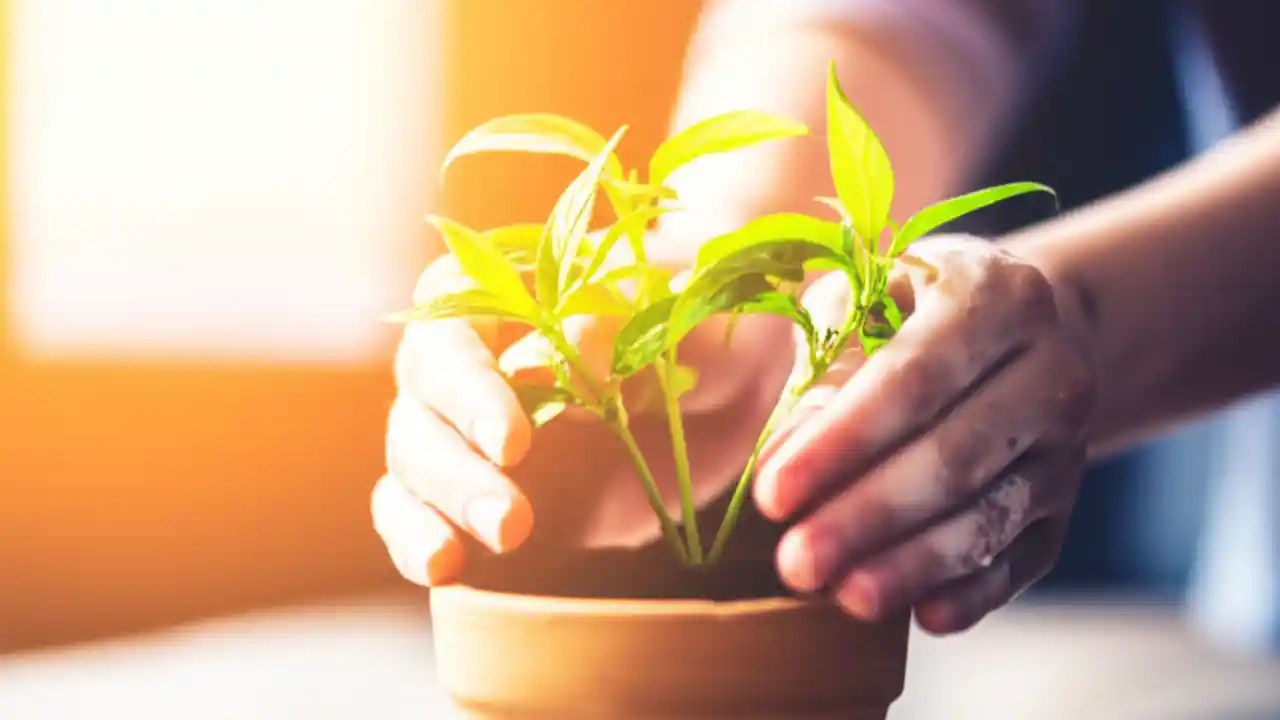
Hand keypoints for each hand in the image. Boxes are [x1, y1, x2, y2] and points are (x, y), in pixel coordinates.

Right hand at [373, 250, 792, 585]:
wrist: (728, 385)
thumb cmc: (695, 322)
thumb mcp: (675, 314)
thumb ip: (612, 327)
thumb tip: (538, 361)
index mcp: (498, 294)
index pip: (448, 329)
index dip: (466, 387)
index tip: (513, 441)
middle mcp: (467, 359)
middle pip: (420, 403)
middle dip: (454, 468)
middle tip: (511, 521)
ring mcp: (465, 430)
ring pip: (412, 461)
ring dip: (434, 510)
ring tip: (469, 553)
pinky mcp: (479, 492)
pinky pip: (423, 514)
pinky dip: (419, 540)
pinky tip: (442, 569)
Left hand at [754, 235, 1095, 633]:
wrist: (1018, 332)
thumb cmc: (909, 311)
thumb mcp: (861, 303)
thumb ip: (822, 371)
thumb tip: (779, 457)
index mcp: (996, 296)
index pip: (915, 379)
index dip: (841, 443)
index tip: (771, 493)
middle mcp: (1051, 368)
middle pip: (955, 457)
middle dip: (867, 516)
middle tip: (796, 562)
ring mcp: (1069, 443)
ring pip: (990, 516)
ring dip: (914, 564)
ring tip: (845, 597)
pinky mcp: (1067, 505)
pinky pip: (1025, 559)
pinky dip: (976, 592)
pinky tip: (924, 617)